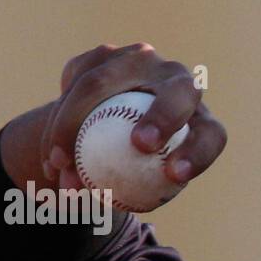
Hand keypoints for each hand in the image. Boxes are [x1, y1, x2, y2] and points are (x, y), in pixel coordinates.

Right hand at [38, 43, 226, 190]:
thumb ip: (134, 193)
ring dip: (75, 126)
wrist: (103, 134)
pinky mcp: (101, 56)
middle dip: (163, 116)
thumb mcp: (139, 188)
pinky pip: (74, 83)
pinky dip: (58, 121)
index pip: (210, 135)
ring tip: (61, 168)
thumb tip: (115, 204)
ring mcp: (140, 60)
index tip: (174, 175)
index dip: (198, 153)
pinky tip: (50, 159)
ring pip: (101, 84)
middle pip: (179, 92)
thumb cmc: (129, 172)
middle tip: (140, 146)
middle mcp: (177, 80)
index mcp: (200, 120)